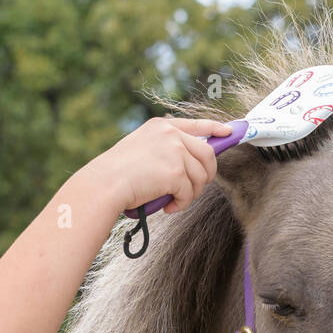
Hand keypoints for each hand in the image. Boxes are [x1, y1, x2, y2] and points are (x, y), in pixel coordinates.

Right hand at [89, 116, 234, 214]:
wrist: (104, 185)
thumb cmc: (114, 175)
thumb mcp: (140, 150)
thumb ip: (163, 151)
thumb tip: (187, 166)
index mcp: (161, 126)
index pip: (197, 124)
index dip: (215, 129)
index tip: (227, 133)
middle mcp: (171, 135)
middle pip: (207, 154)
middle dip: (205, 175)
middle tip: (193, 190)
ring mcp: (175, 151)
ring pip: (200, 177)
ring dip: (189, 194)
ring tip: (173, 201)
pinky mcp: (176, 172)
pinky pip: (189, 193)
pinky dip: (181, 204)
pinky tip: (167, 207)